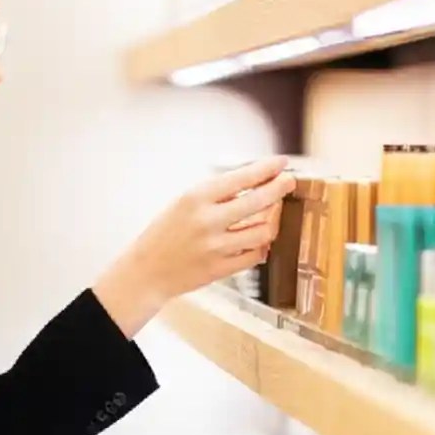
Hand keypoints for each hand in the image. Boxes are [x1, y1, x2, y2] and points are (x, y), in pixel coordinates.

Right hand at [93, 157, 295, 336]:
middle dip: (279, 188)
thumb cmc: (166, 233)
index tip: (281, 163)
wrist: (146, 271)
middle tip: (288, 182)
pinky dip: (261, 246)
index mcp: (196, 198)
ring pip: (263, 231)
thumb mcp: (183, 203)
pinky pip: (255, 255)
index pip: (241, 178)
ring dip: (272, 221)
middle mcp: (207, 221)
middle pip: (258, 201)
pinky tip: (258, 240)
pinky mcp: (220, 269)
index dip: (266, 169)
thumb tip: (255, 182)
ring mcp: (215, 247)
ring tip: (270, 216)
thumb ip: (216, 195)